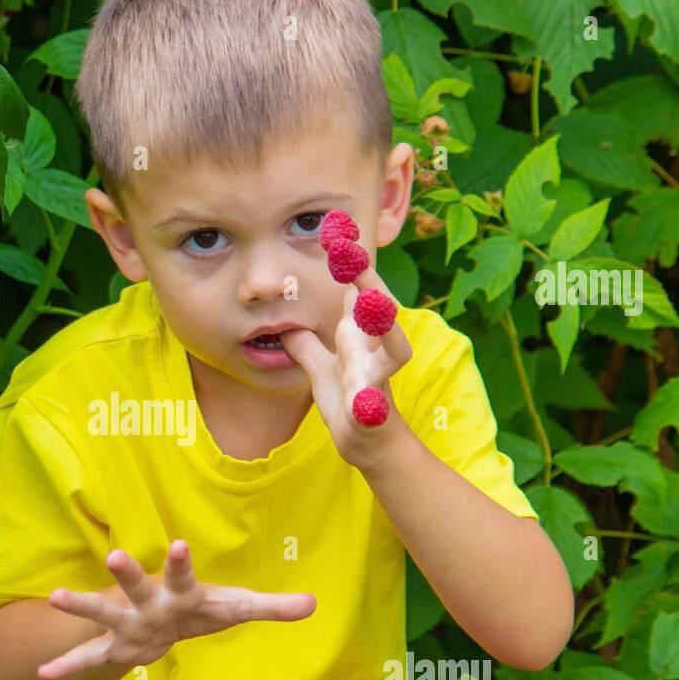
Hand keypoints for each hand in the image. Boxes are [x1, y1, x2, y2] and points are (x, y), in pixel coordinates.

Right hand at [36, 540, 316, 679]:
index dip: (181, 560)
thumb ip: (272, 606)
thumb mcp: (236, 608)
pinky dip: (67, 665)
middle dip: (126, 574)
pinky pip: (89, 656)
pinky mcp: (114, 646)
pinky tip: (43, 674)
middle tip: (113, 556)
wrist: (163, 619)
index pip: (185, 575)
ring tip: (57, 597)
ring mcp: (127, 623)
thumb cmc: (200, 608)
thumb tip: (315, 605)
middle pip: (138, 586)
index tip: (178, 542)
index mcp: (181, 594)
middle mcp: (150, 603)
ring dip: (81, 606)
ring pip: (104, 613)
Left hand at [279, 268, 412, 471]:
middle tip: (352, 253)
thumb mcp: (321, 369)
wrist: (370, 446)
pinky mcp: (374, 415)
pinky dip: (370, 405)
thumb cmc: (350, 403)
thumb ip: (306, 345)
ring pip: (391, 350)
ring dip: (383, 326)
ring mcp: (378, 381)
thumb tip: (287, 323)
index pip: (357, 294)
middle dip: (368, 281)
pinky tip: (364, 402)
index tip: (338, 232)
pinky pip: (374, 408)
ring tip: (372, 303)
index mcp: (360, 338)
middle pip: (379, 310)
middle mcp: (375, 352)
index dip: (350, 265)